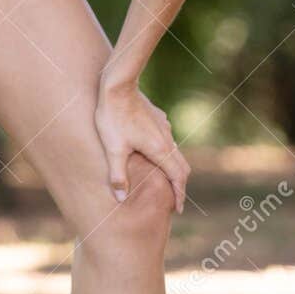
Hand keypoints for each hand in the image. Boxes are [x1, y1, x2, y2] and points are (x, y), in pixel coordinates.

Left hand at [93, 79, 188, 213]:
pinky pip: (166, 140)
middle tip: (173, 199)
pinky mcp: (157, 118)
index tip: (177, 209)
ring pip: (174, 152)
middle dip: (178, 184)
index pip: (177, 178)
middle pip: (181, 166)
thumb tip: (121, 198)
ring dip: (172, 168)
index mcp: (160, 150)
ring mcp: (163, 126)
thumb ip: (118, 175)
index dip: (178, 195)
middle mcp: (167, 139)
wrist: (118, 85)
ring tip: (163, 179)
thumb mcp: (113, 149)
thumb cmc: (113, 117)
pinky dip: (165, 153)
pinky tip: (153, 153)